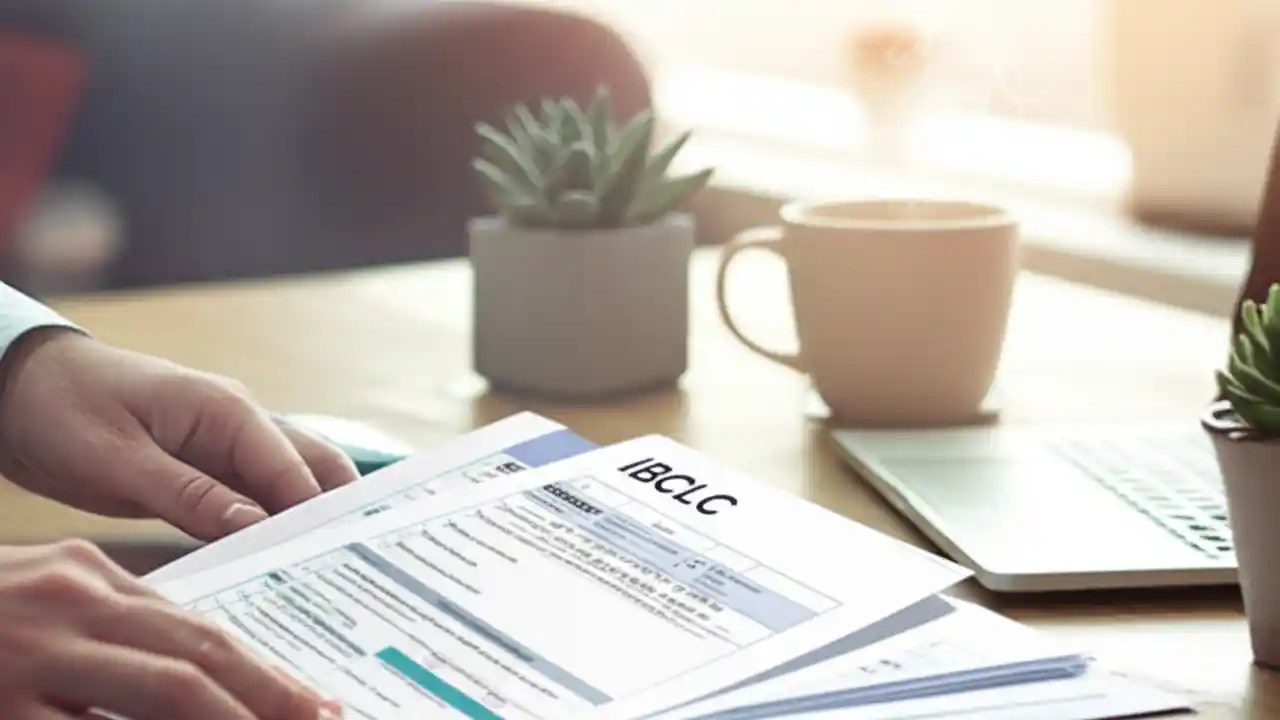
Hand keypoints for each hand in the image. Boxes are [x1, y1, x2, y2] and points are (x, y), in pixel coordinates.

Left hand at [0, 329, 358, 539]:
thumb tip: (257, 527)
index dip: (318, 515)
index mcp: (227, 410)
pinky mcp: (207, 472)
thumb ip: (189, 495)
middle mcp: (240, 425)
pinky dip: (268, 531)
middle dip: (337, 513)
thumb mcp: (116, 459)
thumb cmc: (61, 408)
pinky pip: (252, 503)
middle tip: (350, 564)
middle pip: (315, 469)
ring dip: (305, 524)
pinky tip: (272, 565)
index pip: (294, 468)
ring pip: (289, 488)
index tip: (334, 561)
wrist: (18, 388)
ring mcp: (227, 448)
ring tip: (321, 572)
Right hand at [0, 540, 341, 718]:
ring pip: (163, 692)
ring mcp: (32, 657)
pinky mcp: (1, 704)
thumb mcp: (46, 605)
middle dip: (269, 695)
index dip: (261, 667)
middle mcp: (71, 608)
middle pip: (196, 656)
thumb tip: (196, 669)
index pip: (197, 626)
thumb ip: (115, 629)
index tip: (311, 700)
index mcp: (88, 581)